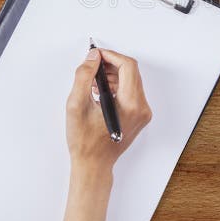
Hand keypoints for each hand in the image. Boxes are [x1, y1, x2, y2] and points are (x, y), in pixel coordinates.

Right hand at [65, 48, 151, 172]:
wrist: (93, 165)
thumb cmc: (85, 142)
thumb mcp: (77, 105)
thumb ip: (84, 76)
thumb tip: (93, 57)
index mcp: (131, 105)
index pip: (128, 66)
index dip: (111, 56)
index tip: (96, 55)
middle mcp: (142, 108)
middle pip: (131, 72)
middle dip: (110, 65)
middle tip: (91, 66)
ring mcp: (142, 113)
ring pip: (130, 81)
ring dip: (112, 75)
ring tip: (91, 81)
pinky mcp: (139, 115)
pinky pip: (130, 91)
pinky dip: (116, 86)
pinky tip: (99, 90)